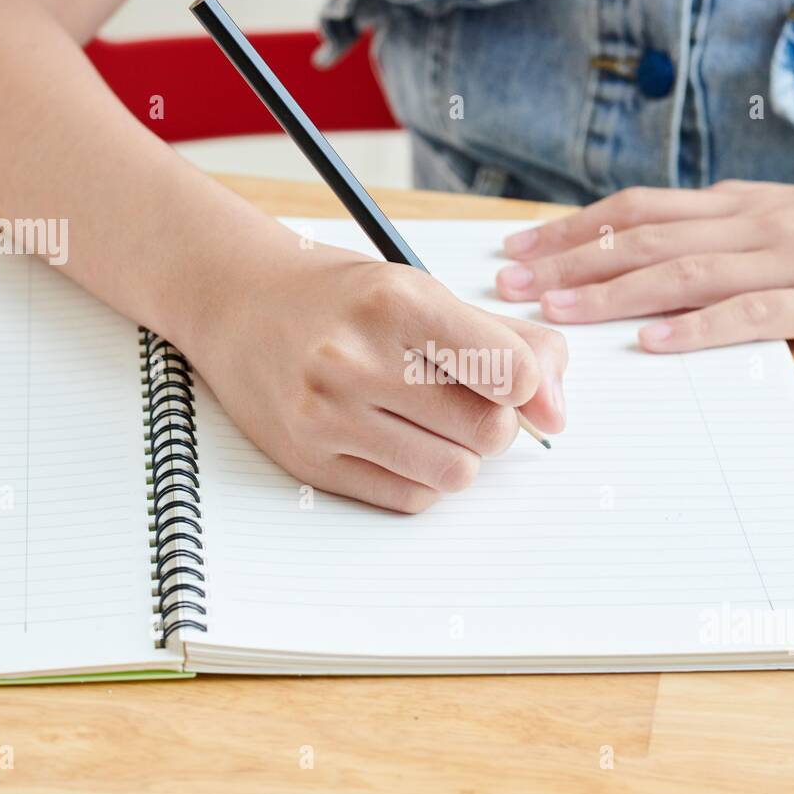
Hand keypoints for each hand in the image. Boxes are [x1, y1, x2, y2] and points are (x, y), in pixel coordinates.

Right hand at [183, 226, 567, 512]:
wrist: (237, 303)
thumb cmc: (342, 298)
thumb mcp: (424, 294)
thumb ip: (506, 343)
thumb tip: (557, 411)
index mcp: (394, 302)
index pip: (508, 369)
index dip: (526, 382)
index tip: (511, 376)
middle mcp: (355, 359)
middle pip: (489, 429)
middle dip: (495, 420)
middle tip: (467, 399)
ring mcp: (326, 416)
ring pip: (456, 474)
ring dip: (462, 454)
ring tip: (433, 423)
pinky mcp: (309, 462)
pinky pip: (411, 499)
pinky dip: (423, 479)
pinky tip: (399, 442)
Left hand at [494, 173, 793, 350]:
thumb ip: (735, 233)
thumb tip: (664, 253)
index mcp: (744, 205)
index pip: (639, 211)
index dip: (574, 231)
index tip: (520, 252)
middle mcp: (756, 223)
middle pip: (645, 237)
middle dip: (570, 262)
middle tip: (510, 285)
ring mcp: (792, 259)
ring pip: (686, 271)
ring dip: (615, 292)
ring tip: (558, 312)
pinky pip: (755, 313)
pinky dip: (702, 327)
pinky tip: (658, 342)